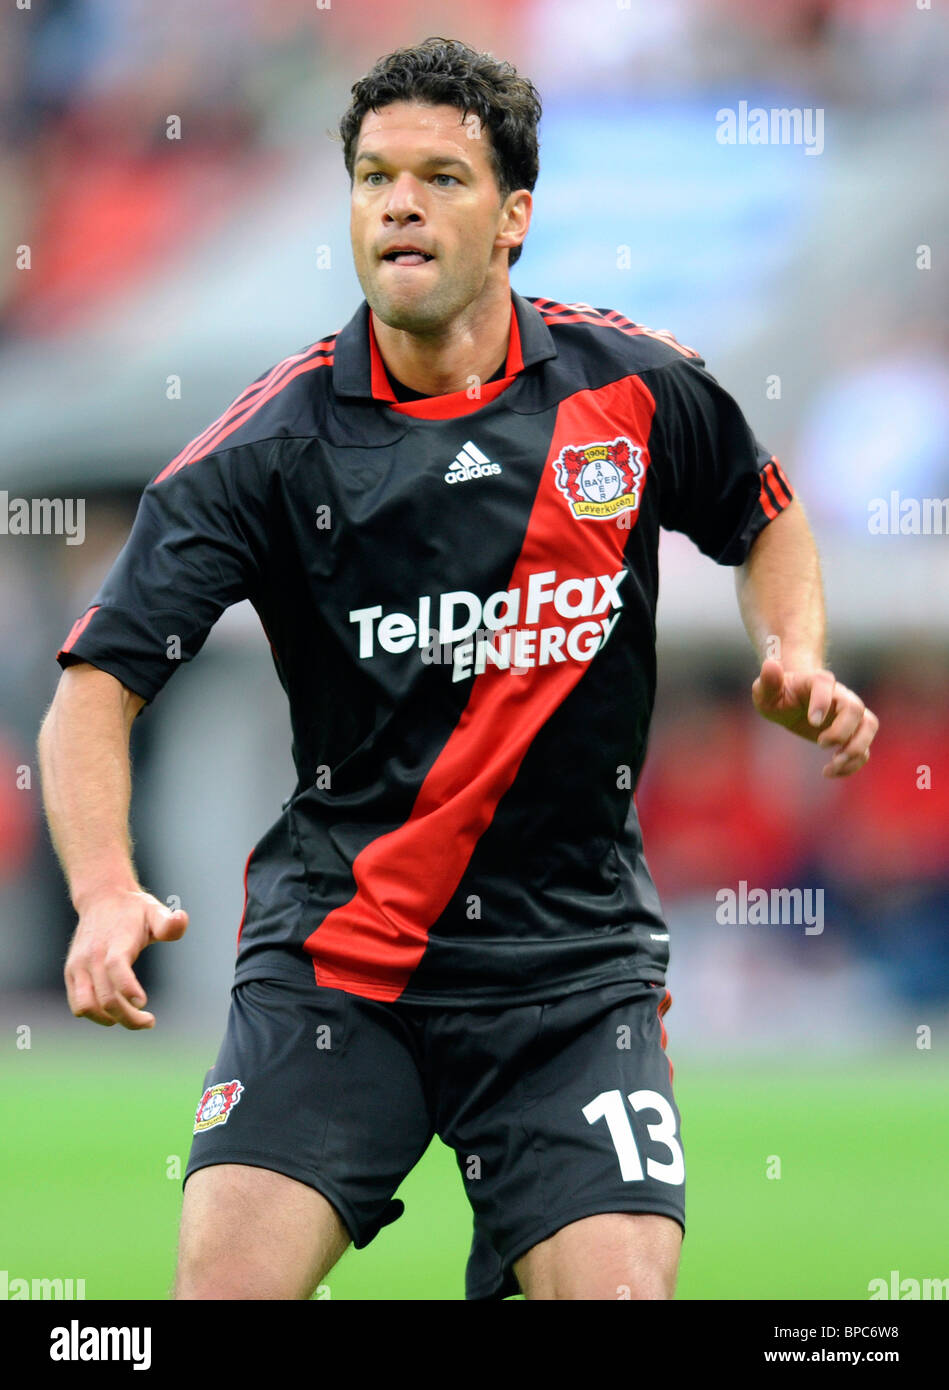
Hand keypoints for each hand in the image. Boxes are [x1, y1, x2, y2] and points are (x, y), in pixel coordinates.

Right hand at [64, 889, 188, 1028]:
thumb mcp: (155, 910)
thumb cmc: (134, 910)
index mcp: (115, 942)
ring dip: (110, 1019)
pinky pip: (78, 1005)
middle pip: (106, 997)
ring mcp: (78, 966)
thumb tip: (181, 919)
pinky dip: (95, 1015)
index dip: (128, 988)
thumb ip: (169, 923)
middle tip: (149, 1021)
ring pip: (86, 1006)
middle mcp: (92, 956)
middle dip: (129, 1017)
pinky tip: (115, 1013)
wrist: (101, 899)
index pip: (116, 968)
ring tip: (132, 1018)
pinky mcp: (71, 973)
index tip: (143, 1003)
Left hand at [751, 657, 878, 777]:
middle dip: (842, 730)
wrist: (792, 702)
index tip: (812, 722)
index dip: (822, 702)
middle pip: (856, 708)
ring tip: (833, 764)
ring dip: (856, 749)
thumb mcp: (765, 690)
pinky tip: (830, 771)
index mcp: (817, 681)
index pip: (826, 684)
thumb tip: (770, 664)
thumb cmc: (778, 695)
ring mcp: (849, 715)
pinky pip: (864, 749)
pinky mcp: (851, 734)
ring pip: (869, 726)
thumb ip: (768, 680)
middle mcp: (839, 696)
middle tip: (821, 743)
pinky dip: (853, 764)